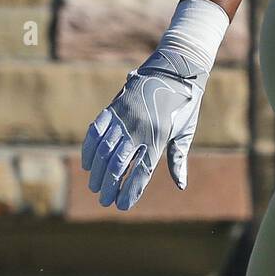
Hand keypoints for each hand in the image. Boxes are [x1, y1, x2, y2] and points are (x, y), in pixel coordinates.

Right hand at [82, 46, 208, 209]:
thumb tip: (181, 185)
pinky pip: (97, 130)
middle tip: (104, 200)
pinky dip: (90, 148)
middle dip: (110, 185)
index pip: (141, 171)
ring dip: (98, 171)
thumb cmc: (184, 105)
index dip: (130, 191)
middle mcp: (140, 128)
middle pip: (119, 164)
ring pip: (105, 150)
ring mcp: (125, 117)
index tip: (122, 206)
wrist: (176, 69)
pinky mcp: (115, 107)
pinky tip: (88, 164)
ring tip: (95, 187)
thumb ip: (178, 158)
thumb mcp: (186, 131)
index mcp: (159, 137)